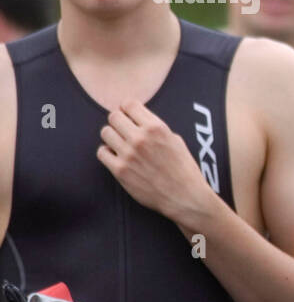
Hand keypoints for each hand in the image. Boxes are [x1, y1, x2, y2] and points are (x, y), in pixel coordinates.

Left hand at [96, 101, 214, 225]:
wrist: (184, 196)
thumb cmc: (184, 170)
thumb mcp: (176, 141)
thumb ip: (156, 129)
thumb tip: (139, 121)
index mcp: (157, 128)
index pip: (129, 104)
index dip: (128, 109)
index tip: (129, 115)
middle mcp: (141, 138)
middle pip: (113, 116)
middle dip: (118, 121)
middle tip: (124, 130)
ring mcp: (128, 154)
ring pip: (105, 132)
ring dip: (112, 136)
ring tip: (121, 144)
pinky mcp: (120, 170)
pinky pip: (101, 152)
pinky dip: (107, 153)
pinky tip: (117, 157)